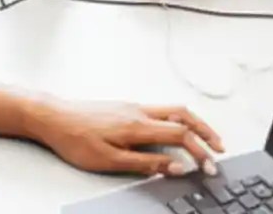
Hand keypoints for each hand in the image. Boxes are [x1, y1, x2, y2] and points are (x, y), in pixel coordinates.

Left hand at [28, 100, 224, 176]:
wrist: (52, 117)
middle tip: (220, 147)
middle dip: (206, 130)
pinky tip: (175, 130)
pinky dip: (177, 119)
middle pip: (184, 115)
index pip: (181, 135)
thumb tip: (175, 167)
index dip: (200, 151)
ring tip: (203, 138)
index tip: (210, 166)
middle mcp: (139, 111)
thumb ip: (146, 164)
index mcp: (138, 125)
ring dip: (193, 123)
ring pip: (173, 109)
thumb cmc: (76, 139)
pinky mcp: (125, 107)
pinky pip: (160, 110)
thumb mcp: (110, 160)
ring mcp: (132, 106)